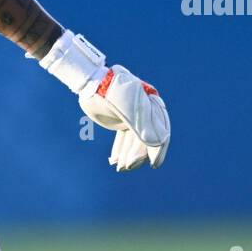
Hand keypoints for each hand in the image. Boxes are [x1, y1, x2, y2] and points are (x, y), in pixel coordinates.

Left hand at [34, 29, 169, 171]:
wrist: (92, 84)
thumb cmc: (112, 93)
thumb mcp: (129, 109)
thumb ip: (144, 125)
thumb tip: (158, 144)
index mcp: (152, 106)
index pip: (159, 131)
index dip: (158, 149)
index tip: (154, 165)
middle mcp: (144, 112)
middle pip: (145, 138)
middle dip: (137, 154)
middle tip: (128, 167)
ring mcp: (132, 116)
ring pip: (133, 139)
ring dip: (127, 154)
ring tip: (120, 167)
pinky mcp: (120, 120)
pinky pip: (123, 137)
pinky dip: (119, 149)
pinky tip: (115, 160)